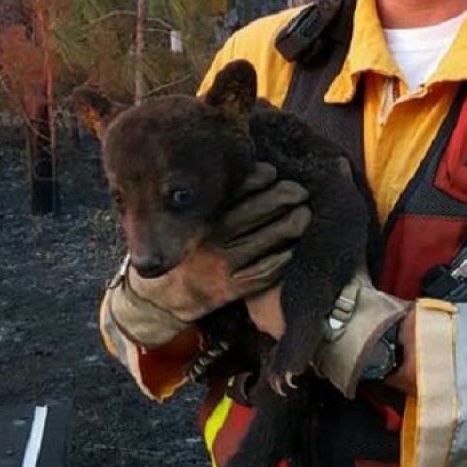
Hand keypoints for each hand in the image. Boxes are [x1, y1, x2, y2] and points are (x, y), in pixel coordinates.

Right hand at [108, 162, 310, 345]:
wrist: (162, 296)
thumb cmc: (184, 247)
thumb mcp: (189, 219)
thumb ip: (214, 199)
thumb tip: (253, 170)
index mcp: (200, 215)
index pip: (236, 187)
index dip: (261, 177)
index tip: (272, 173)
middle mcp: (212, 237)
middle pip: (260, 210)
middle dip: (286, 196)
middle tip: (300, 192)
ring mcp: (224, 264)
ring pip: (271, 238)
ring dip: (294, 223)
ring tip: (304, 215)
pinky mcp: (233, 288)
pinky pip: (268, 270)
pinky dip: (285, 256)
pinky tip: (293, 248)